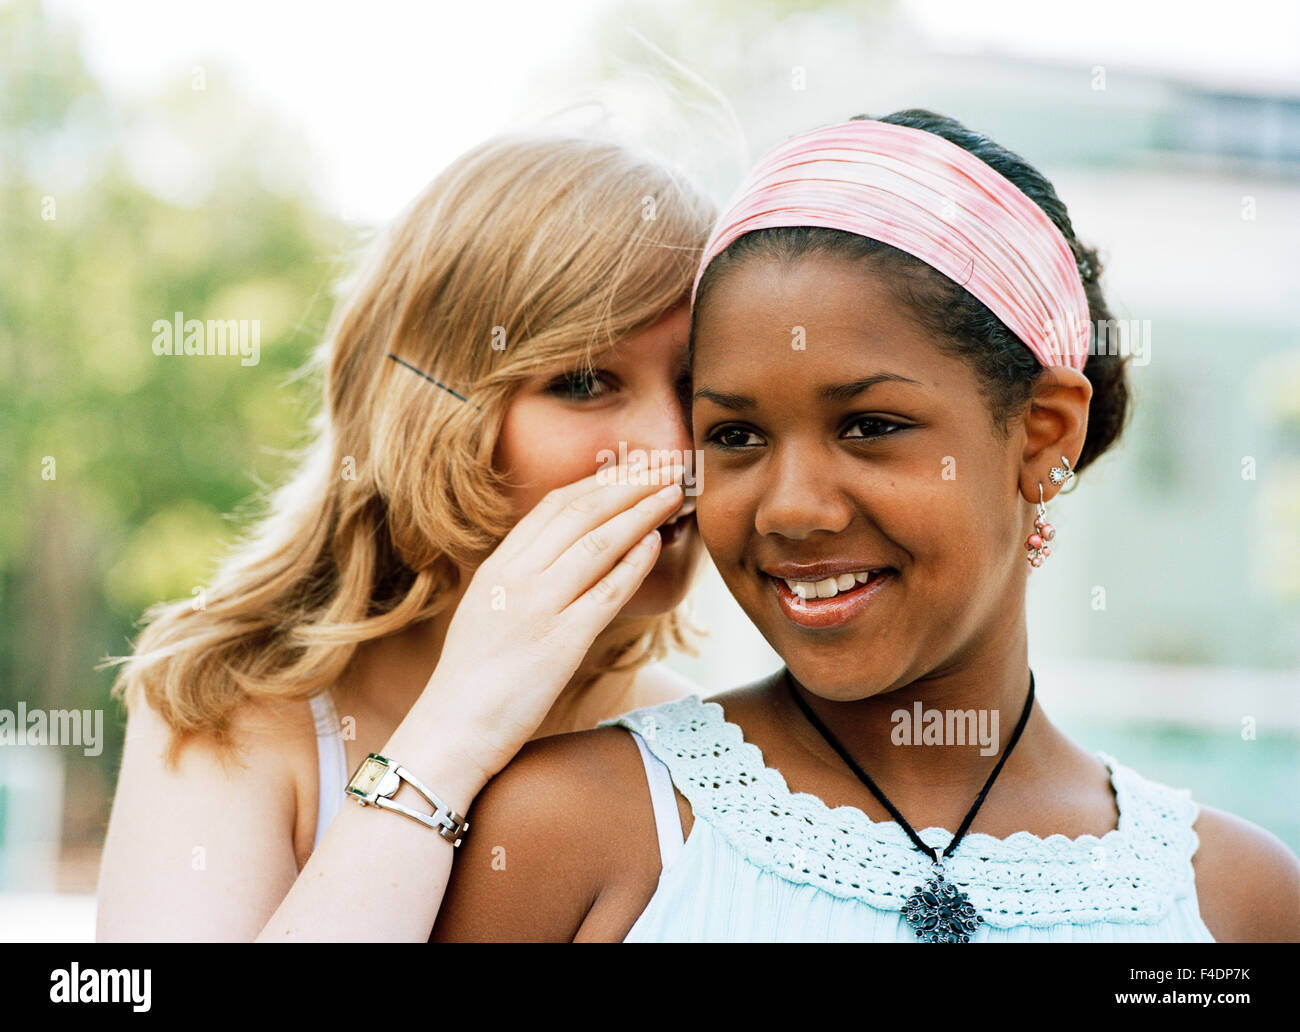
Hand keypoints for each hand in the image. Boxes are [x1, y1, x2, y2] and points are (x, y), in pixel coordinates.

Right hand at [415, 462, 687, 786]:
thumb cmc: (473, 681)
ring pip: (598, 542)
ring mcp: (537, 608)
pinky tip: (657, 543)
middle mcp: (516, 578)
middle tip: (669, 465)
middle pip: (582, 512)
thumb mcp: (489, 611)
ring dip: (642, 511)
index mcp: (499, 567)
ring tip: (675, 493)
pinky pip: (606, 592)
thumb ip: (522, 578)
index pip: (556, 504)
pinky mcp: (559, 643)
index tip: (635, 465)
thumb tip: (568, 555)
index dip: (601, 480)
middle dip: (631, 482)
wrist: (451, 732)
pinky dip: (635, 563)